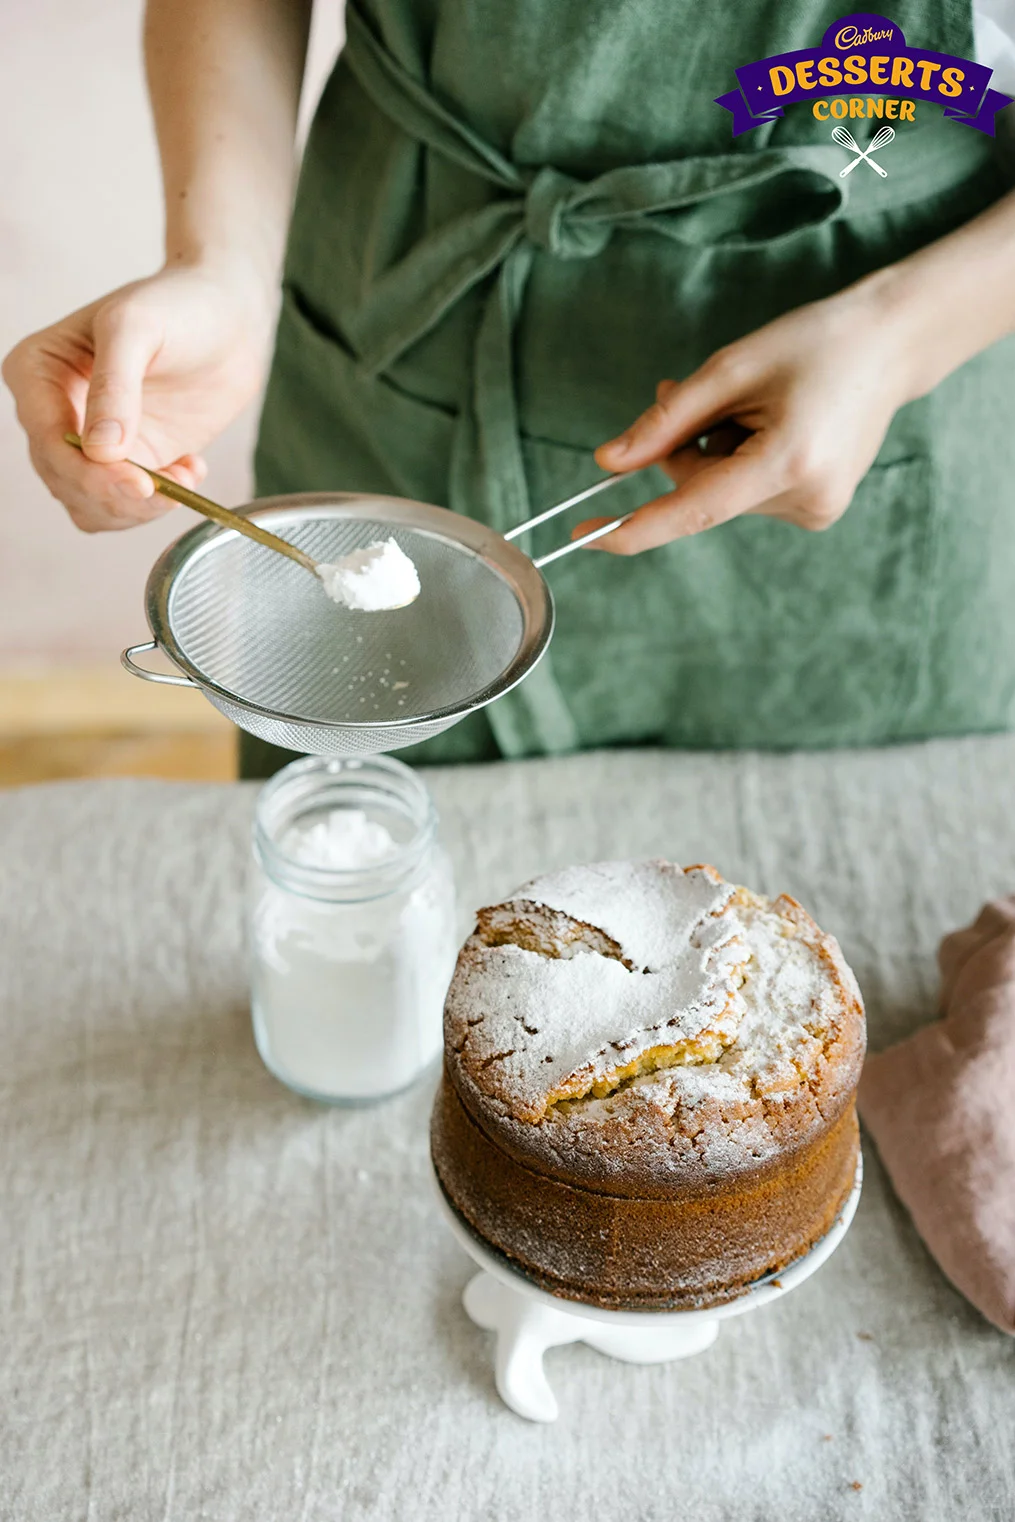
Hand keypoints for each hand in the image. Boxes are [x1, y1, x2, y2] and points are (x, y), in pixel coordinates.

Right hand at [2, 260, 272, 531]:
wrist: (227, 318)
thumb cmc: (178, 306)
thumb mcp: (137, 328)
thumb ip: (115, 385)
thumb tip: (99, 450)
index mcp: (36, 370)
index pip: (49, 440)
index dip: (90, 473)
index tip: (140, 483)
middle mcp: (52, 411)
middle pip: (65, 480)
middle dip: (116, 496)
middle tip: (169, 489)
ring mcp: (88, 441)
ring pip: (90, 505)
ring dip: (138, 508)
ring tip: (185, 474)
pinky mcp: (126, 462)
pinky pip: (125, 506)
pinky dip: (156, 505)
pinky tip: (189, 470)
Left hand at [585, 279, 917, 553]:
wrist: (891, 346)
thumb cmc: (814, 344)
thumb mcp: (731, 369)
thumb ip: (665, 421)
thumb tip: (609, 464)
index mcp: (789, 461)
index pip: (694, 509)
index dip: (634, 527)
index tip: (585, 537)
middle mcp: (807, 499)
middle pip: (700, 493)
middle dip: (683, 449)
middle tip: (688, 393)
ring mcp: (816, 511)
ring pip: (720, 495)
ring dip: (715, 451)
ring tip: (751, 405)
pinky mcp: (816, 511)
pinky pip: (745, 495)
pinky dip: (738, 462)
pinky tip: (771, 427)